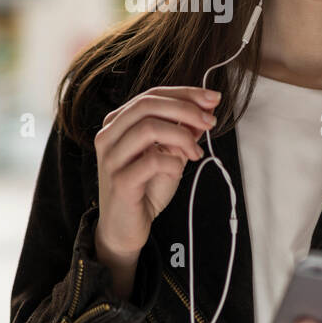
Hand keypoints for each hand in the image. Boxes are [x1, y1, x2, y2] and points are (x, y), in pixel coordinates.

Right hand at [93, 85, 218, 267]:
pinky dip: (173, 161)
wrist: (126, 229)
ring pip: (148, 127)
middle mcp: (109, 136)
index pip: (151, 95)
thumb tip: (205, 111)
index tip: (212, 99)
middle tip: (210, 121)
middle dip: (186, 109)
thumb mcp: (169, 155)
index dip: (185, 93)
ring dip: (182, 135)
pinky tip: (179, 169)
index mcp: (117, 123)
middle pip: (147, 104)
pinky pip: (151, 160)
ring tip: (196, 152)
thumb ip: (182, 133)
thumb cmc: (144, 189)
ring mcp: (111, 158)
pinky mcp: (119, 181)